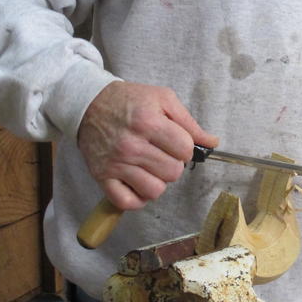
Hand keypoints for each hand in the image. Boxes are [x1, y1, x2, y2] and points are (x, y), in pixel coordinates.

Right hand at [77, 81, 218, 209]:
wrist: (88, 104)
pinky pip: (128, 202)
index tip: (176, 142)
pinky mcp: (102, 177)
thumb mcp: (162, 99)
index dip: (185, 147)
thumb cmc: (128, 101)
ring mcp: (115, 164)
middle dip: (173, 164)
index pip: (185, 150)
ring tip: (150, 167)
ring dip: (158, 181)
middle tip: (162, 153)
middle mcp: (131, 145)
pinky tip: (139, 182)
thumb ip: (189, 122)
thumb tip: (212, 142)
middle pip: (172, 172)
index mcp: (147, 122)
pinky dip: (138, 198)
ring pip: (154, 191)